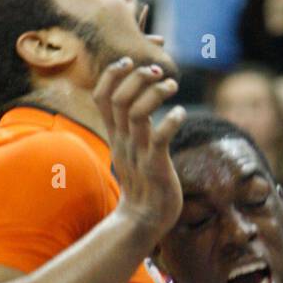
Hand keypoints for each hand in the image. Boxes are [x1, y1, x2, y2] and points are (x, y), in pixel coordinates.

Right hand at [94, 58, 185, 244]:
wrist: (143, 221)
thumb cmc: (143, 183)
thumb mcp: (131, 150)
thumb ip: (132, 126)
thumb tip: (140, 102)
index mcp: (116, 135)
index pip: (101, 97)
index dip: (112, 74)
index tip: (129, 61)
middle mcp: (124, 141)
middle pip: (119, 99)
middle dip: (138, 78)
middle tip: (158, 72)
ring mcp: (138, 154)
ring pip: (137, 114)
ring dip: (156, 94)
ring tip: (172, 86)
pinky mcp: (155, 167)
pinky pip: (160, 139)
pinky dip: (172, 121)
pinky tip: (181, 114)